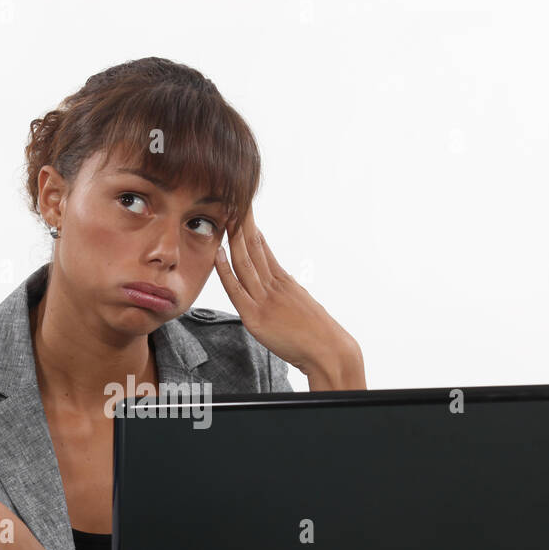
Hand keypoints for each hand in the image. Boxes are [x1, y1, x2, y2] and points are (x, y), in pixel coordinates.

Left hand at [212, 205, 363, 387]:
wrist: (329, 351)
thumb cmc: (317, 333)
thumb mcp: (301, 304)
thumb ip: (286, 291)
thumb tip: (280, 281)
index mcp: (283, 281)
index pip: (262, 246)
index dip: (249, 226)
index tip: (240, 207)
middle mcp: (274, 285)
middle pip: (253, 247)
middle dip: (241, 222)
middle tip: (229, 198)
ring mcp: (264, 300)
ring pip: (245, 262)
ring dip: (233, 237)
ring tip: (223, 214)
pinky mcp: (256, 318)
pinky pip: (237, 291)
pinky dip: (226, 271)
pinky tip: (219, 253)